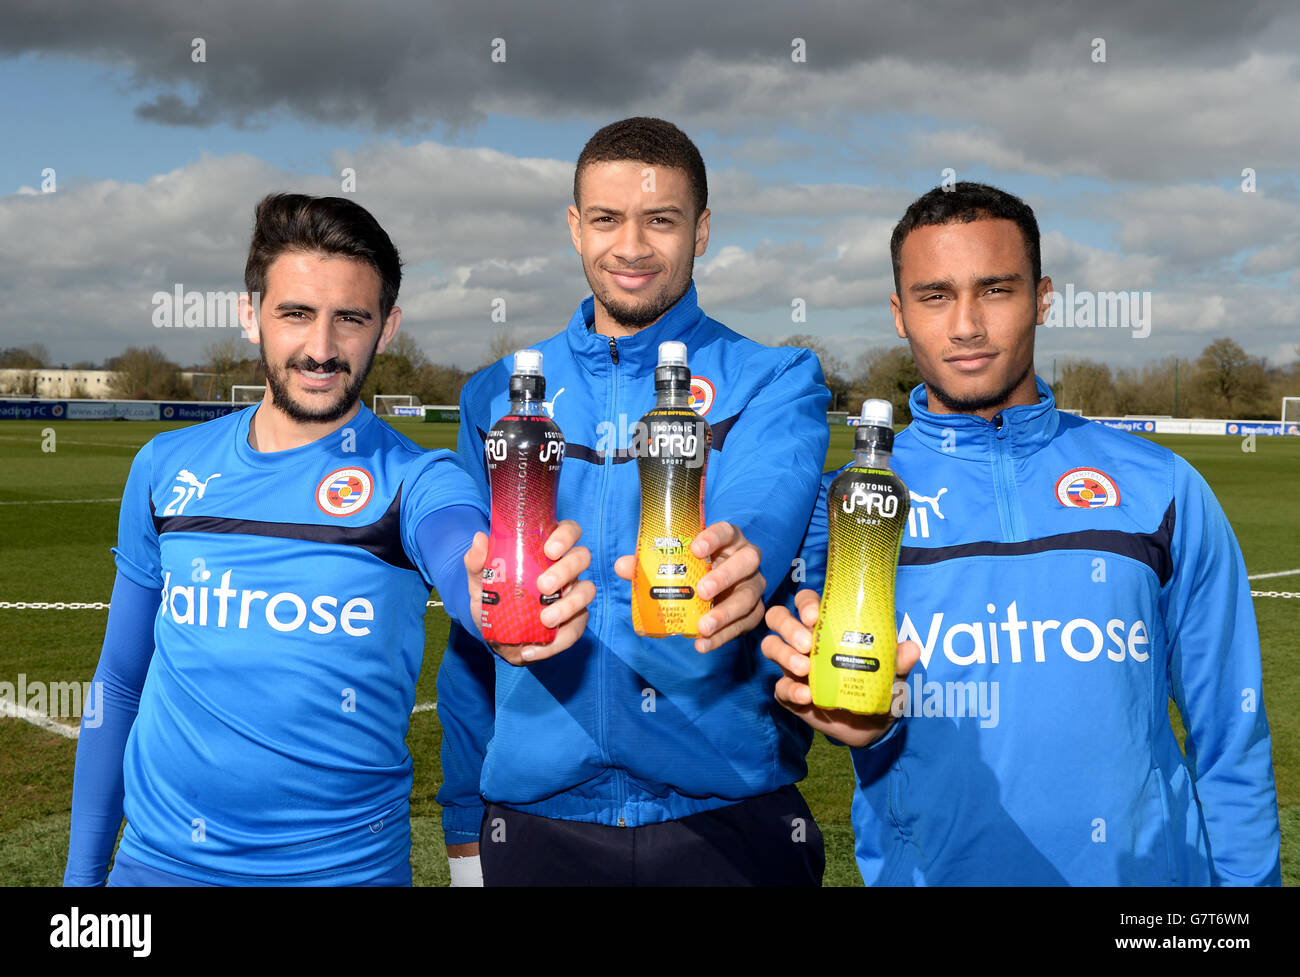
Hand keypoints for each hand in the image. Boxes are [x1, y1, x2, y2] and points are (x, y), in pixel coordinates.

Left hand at [465, 520, 594, 664]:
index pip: (568, 531)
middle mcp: (566, 569)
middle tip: (543, 586)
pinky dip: (555, 642)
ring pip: (587, 591)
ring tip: (545, 620)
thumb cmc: (493, 598)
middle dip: (566, 570)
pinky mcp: (574, 622)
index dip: (566, 535)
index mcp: (548, 550)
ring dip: (568, 605)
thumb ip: (477, 562)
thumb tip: (480, 539)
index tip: (550, 549)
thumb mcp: (479, 581)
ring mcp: (573, 595)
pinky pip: (575, 630)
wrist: (496, 637)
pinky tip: (530, 650)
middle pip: (582, 557)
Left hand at [614, 520, 764, 652]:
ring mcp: (753, 585)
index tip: (695, 548)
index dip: (713, 537)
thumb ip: (649, 564)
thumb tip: (622, 566)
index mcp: (728, 540)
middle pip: (747, 561)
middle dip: (725, 576)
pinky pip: (745, 623)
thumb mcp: (676, 564)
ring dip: (726, 612)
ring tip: (703, 626)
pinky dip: (724, 636)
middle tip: (702, 591)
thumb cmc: (694, 570)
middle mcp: (746, 558)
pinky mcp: (754, 610)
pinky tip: (703, 644)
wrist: (719, 591)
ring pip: (749, 596)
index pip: (727, 530)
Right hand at [761, 588, 919, 747]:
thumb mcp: (892, 674)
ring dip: (784, 654)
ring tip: (805, 668)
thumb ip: (899, 662)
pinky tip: (806, 696)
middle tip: (807, 642)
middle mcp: (805, 642)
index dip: (805, 602)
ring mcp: (794, 667)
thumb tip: (911, 648)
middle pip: (779, 619)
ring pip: (771, 647)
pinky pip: (779, 688)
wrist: (871, 727)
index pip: (806, 602)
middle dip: (788, 626)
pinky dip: (790, 690)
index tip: (814, 615)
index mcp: (828, 627)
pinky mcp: (790, 694)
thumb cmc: (879, 688)